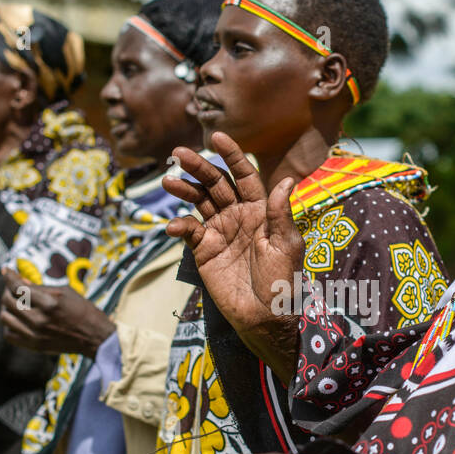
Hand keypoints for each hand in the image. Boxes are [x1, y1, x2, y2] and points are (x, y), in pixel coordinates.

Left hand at [0, 267, 114, 356]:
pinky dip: (10, 325)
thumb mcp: (64, 291)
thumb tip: (20, 281)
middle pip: (7, 301)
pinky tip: (18, 320)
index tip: (6, 271)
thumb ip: (40, 287)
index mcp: (49, 303)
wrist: (94, 337)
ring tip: (16, 304)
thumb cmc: (82, 311)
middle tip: (14, 287)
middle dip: (8, 290)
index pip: (17, 287)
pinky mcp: (34, 346)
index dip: (9, 276)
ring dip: (7, 307)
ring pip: (4, 317)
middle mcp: (39, 320)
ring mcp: (35, 335)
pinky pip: (9, 334)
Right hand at [163, 132, 302, 380]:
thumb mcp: (286, 246)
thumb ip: (280, 214)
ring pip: (199, 201)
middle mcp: (238, 215)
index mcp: (260, 210)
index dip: (232, 156)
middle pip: (216, 183)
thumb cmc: (281, 281)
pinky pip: (189, 230)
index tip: (217, 137)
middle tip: (178, 153)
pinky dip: (179, 225)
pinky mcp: (204, 250)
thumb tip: (286, 180)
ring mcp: (220, 230)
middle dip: (199, 166)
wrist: (264, 316)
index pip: (244, 176)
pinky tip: (174, 226)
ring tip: (168, 180)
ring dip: (184, 188)